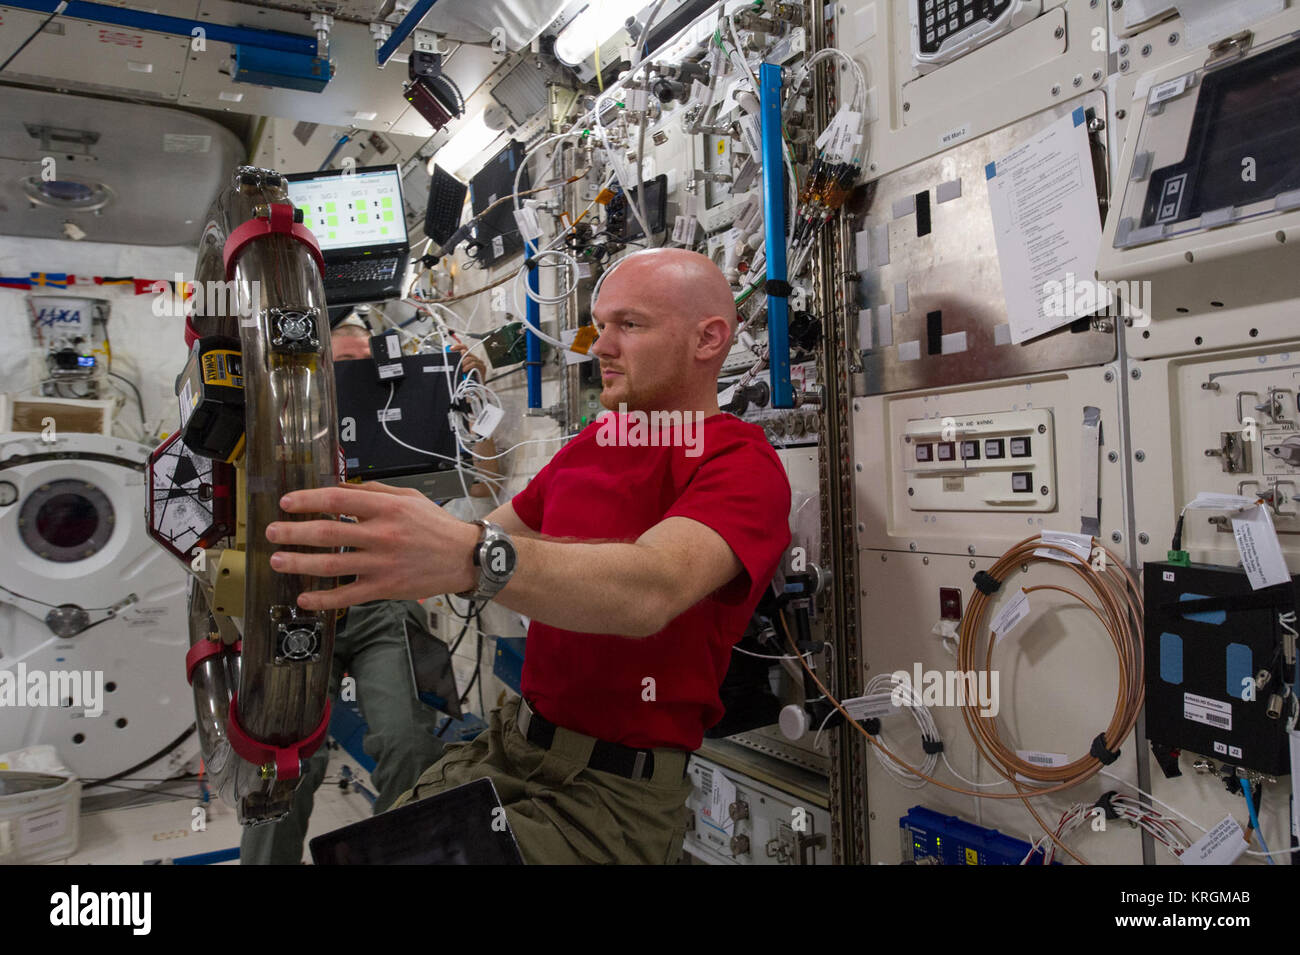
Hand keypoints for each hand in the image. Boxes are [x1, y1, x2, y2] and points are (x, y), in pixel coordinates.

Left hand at [265, 482, 479, 610]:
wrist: (464, 558)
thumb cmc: (436, 526)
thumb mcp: (409, 497)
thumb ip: (374, 490)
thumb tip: (338, 487)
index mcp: (387, 508)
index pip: (338, 499)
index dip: (308, 500)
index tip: (287, 502)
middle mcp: (382, 535)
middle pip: (327, 533)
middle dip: (293, 532)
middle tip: (272, 532)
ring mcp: (382, 564)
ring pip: (330, 565)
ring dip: (299, 563)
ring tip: (277, 560)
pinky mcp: (384, 588)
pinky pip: (346, 596)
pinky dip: (323, 599)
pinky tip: (304, 597)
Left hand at [450, 342, 486, 381]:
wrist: (475, 389)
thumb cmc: (467, 381)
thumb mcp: (459, 371)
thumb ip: (456, 365)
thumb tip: (448, 360)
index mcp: (469, 358)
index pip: (464, 348)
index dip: (457, 346)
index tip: (451, 349)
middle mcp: (474, 359)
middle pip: (466, 351)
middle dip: (460, 356)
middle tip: (457, 363)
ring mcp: (479, 363)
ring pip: (470, 358)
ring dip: (463, 363)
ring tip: (461, 369)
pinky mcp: (482, 367)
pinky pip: (474, 363)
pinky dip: (468, 366)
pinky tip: (464, 370)